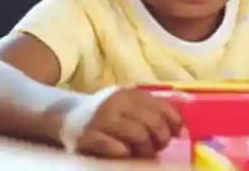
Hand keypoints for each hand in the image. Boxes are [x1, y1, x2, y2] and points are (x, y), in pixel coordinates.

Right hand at [59, 87, 182, 157]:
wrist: (68, 117)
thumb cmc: (108, 116)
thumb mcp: (129, 107)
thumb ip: (152, 112)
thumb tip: (180, 128)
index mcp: (130, 95)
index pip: (161, 107)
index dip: (173, 122)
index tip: (176, 134)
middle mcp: (116, 103)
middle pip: (152, 122)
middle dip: (161, 139)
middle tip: (157, 148)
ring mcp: (102, 119)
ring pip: (138, 135)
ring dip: (145, 149)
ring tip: (143, 153)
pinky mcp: (88, 137)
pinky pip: (112, 146)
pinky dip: (122, 151)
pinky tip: (125, 153)